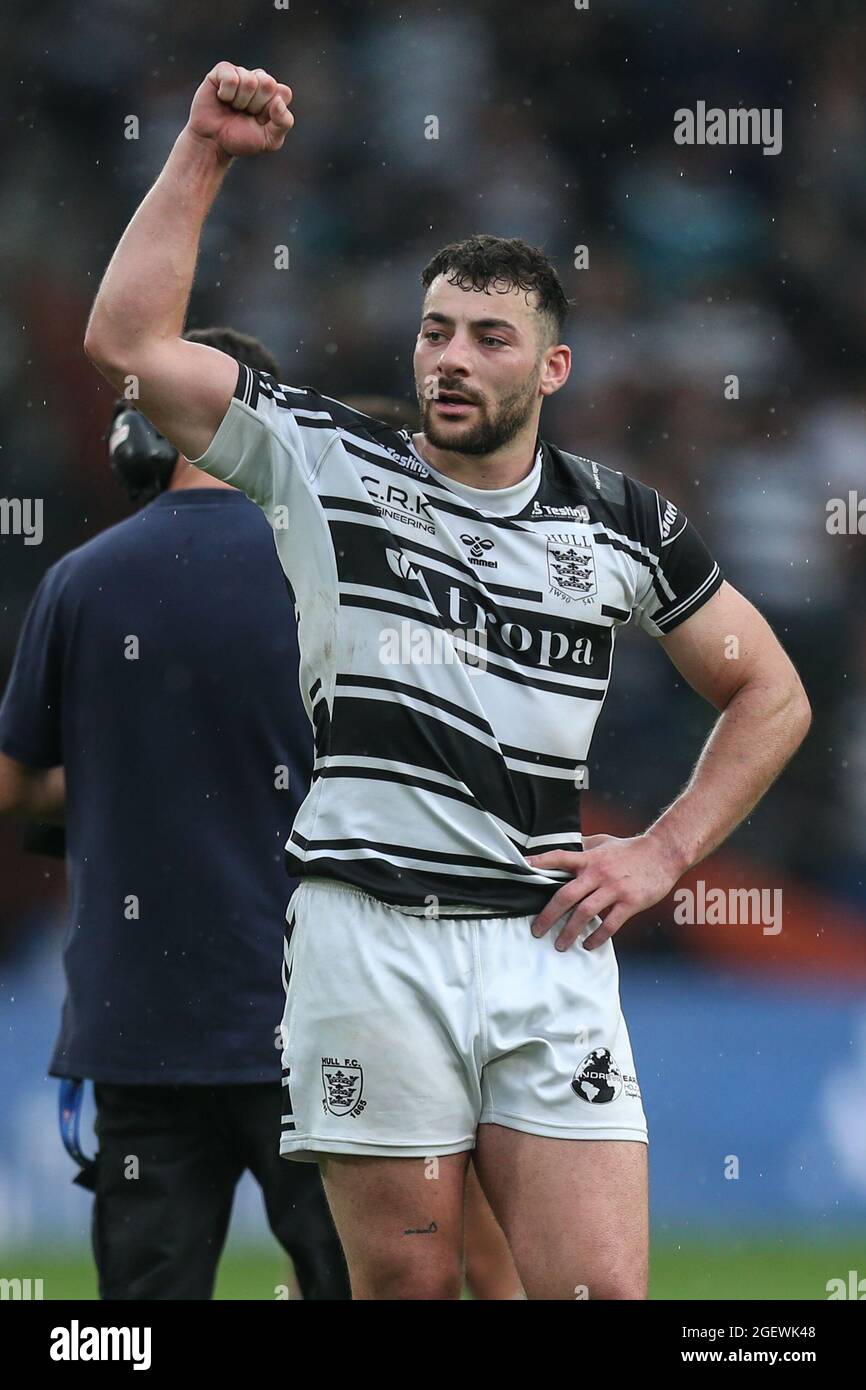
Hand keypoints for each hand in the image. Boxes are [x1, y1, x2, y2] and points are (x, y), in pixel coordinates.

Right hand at [187, 62, 293, 159]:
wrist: (214, 143)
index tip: (261, 120)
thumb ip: (284, 123)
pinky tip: (222, 98)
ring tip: (234, 108)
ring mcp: (242, 73)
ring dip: (240, 101)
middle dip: (256, 105)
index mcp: (275, 94)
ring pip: (249, 81)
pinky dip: (226, 93)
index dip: (272, 110)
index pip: (284, 92)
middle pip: (268, 83)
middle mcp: (260, 80)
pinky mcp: (223, 70)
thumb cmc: (243, 140)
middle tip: (246, 114)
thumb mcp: (270, 140)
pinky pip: (231, 77)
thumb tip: (278, 101)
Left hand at [526, 832, 680, 951]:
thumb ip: (584, 847)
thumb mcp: (604, 842)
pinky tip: (588, 944)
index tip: (523, 869)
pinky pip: (610, 924)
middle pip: (566, 895)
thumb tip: (566, 848)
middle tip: (537, 930)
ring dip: (569, 932)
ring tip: (560, 945)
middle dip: (548, 915)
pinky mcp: (630, 902)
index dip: (541, 863)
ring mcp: (614, 889)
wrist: (663, 853)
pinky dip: (597, 937)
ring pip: (585, 913)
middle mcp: (598, 873)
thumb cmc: (631, 849)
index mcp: (590, 858)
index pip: (560, 858)